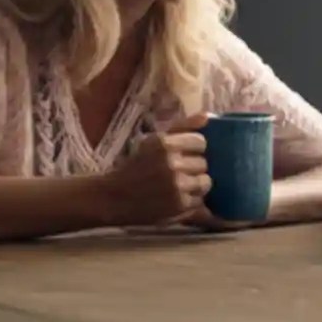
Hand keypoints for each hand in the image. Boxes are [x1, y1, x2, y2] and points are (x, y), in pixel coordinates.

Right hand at [104, 112, 212, 226]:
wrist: (114, 197)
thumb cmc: (135, 166)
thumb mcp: (153, 141)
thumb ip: (182, 127)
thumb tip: (207, 116)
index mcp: (164, 144)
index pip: (200, 142)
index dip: (194, 149)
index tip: (184, 154)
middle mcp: (171, 163)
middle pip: (203, 163)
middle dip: (194, 167)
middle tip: (179, 172)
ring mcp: (177, 185)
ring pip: (205, 182)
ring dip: (196, 184)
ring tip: (180, 186)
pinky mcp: (179, 205)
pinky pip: (199, 199)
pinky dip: (191, 200)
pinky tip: (176, 198)